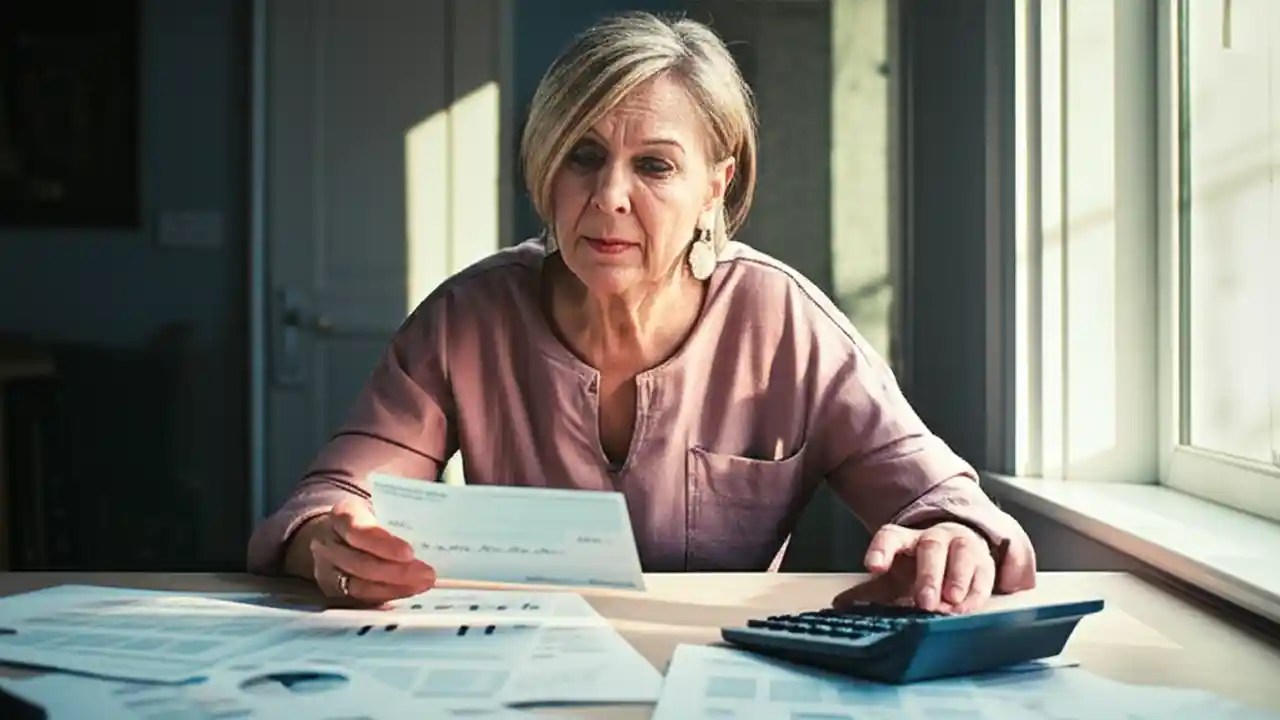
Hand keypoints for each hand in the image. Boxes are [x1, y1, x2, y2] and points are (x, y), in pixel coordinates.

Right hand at [306, 498, 435, 605]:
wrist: (342, 530)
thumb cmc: (373, 515)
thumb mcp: (384, 503)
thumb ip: (405, 510)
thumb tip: (443, 520)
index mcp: (342, 515)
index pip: (357, 529)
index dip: (382, 543)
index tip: (410, 552)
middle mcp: (329, 544)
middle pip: (360, 563)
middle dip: (396, 572)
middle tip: (428, 574)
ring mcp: (329, 571)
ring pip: (359, 586)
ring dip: (395, 588)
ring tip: (423, 585)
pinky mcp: (336, 591)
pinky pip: (361, 599)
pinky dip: (387, 597)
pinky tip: (409, 593)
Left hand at [833, 522, 995, 613]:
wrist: (958, 556)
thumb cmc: (921, 569)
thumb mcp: (894, 579)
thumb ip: (869, 592)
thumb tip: (840, 605)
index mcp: (906, 539)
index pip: (890, 536)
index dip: (881, 550)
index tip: (873, 567)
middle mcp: (935, 538)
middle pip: (931, 548)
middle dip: (928, 575)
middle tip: (924, 601)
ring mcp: (962, 546)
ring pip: (962, 554)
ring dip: (957, 578)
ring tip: (950, 602)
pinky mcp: (985, 562)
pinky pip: (984, 573)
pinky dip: (976, 592)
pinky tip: (967, 607)